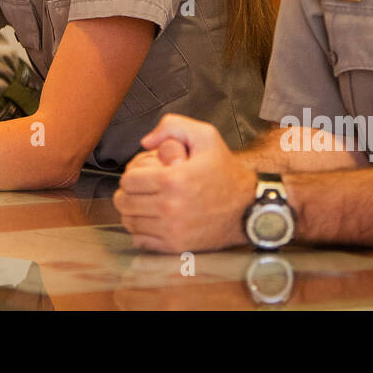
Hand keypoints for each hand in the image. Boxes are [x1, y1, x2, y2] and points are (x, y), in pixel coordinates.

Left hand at [113, 113, 253, 252]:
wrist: (248, 207)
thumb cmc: (225, 172)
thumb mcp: (205, 136)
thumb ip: (172, 126)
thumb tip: (146, 141)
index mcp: (173, 180)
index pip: (128, 181)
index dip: (133, 175)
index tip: (143, 175)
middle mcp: (170, 207)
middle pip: (124, 202)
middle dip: (128, 193)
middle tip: (140, 189)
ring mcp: (173, 230)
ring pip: (130, 222)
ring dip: (132, 211)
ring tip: (144, 203)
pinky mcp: (176, 246)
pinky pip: (141, 240)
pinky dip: (140, 231)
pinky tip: (152, 220)